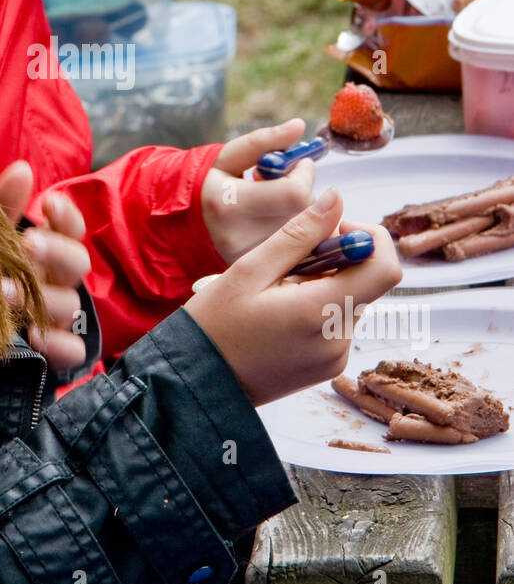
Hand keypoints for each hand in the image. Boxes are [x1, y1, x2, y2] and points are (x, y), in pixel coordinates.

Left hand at [0, 161, 89, 372]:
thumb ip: (0, 205)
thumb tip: (22, 169)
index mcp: (45, 250)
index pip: (70, 228)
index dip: (66, 215)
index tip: (49, 201)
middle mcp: (56, 282)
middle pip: (77, 263)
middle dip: (55, 252)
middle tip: (28, 245)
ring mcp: (56, 319)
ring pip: (70, 305)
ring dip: (43, 298)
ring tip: (2, 293)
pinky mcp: (52, 354)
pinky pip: (72, 353)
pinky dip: (59, 346)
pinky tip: (35, 337)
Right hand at [185, 188, 403, 405]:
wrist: (196, 384)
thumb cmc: (214, 324)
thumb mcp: (251, 269)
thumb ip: (299, 233)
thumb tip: (336, 199)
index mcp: (321, 313)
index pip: (385, 267)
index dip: (367, 238)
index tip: (330, 231)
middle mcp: (338, 339)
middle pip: (366, 281)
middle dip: (335, 261)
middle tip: (286, 265)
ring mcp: (336, 358)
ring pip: (350, 300)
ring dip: (324, 284)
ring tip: (275, 293)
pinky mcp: (328, 367)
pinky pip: (338, 323)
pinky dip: (318, 307)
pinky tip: (279, 313)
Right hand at [201, 119, 315, 264]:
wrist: (172, 226)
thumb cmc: (203, 184)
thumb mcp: (225, 157)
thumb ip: (263, 141)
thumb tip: (299, 125)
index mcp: (229, 205)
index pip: (294, 194)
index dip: (305, 174)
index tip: (299, 163)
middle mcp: (239, 238)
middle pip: (304, 215)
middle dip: (305, 193)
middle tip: (285, 182)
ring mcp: (248, 261)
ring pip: (304, 235)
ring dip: (301, 214)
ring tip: (274, 205)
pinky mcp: (256, 272)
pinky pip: (295, 252)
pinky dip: (296, 234)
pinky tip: (276, 224)